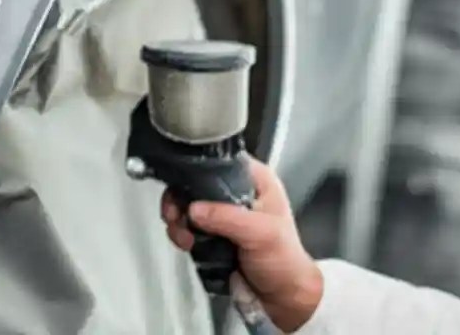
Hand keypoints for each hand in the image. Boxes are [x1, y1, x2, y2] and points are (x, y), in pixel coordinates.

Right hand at [161, 157, 323, 331]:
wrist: (282, 296)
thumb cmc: (283, 260)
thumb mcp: (261, 233)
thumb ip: (228, 218)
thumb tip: (194, 208)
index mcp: (256, 180)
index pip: (221, 161)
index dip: (198, 170)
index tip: (183, 186)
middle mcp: (238, 191)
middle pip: (197, 182)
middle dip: (181, 199)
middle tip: (176, 215)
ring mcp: (224, 212)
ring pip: (189, 204)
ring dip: (179, 219)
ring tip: (184, 236)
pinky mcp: (213, 233)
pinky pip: (188, 225)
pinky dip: (181, 232)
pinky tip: (186, 243)